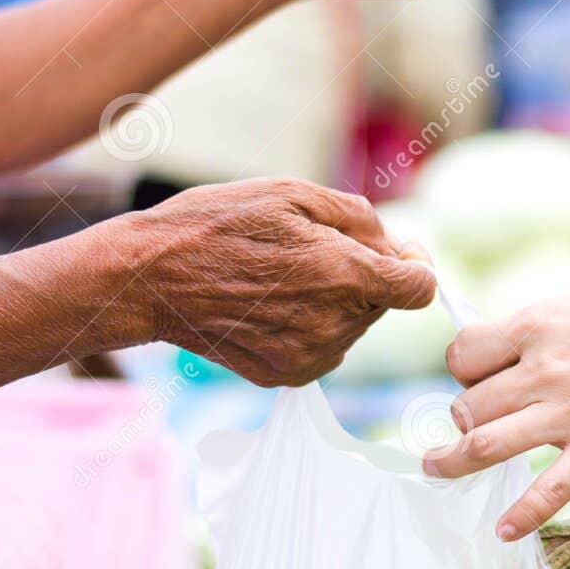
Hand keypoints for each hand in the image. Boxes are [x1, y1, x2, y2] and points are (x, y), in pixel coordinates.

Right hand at [124, 178, 435, 385]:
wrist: (149, 278)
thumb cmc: (218, 224)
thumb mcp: (293, 192)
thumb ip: (361, 218)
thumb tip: (400, 248)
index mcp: (344, 275)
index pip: (421, 288)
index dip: (413, 265)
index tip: (390, 252)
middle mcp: (334, 324)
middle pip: (384, 303)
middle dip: (365, 275)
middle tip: (311, 250)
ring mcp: (309, 356)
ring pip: (354, 326)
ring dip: (336, 302)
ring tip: (282, 276)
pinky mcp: (286, 376)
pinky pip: (323, 348)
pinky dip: (310, 326)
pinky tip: (271, 303)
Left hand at [423, 275, 569, 538]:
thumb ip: (546, 327)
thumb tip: (513, 344)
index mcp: (539, 325)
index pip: (463, 355)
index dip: (462, 371)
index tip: (477, 379)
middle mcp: (546, 369)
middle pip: (469, 404)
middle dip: (461, 419)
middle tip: (473, 425)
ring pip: (488, 444)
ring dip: (455, 463)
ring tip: (438, 472)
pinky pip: (551, 489)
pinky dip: (522, 514)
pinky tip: (503, 530)